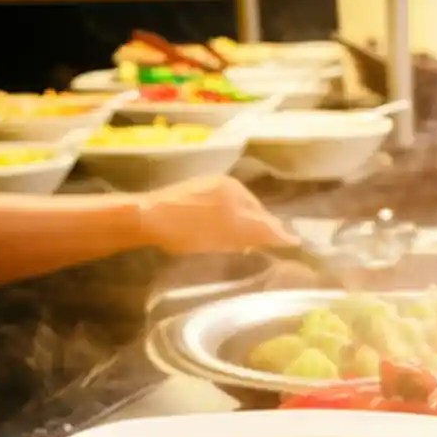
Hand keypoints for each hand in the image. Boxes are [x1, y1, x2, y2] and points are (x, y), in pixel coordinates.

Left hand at [138, 176, 296, 253]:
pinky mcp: (188, 199)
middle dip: (256, 230)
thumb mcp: (229, 231)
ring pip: (232, 213)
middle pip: (248, 212)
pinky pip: (216, 214)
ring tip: (239, 248)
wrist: (144, 218)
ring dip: (239, 230)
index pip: (261, 215)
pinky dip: (222, 228)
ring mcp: (203, 190)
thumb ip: (260, 232)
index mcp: (233, 189)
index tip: (286, 248)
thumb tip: (292, 238)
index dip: (273, 233)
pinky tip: (215, 239)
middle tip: (262, 251)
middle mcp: (221, 185)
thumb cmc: (188, 226)